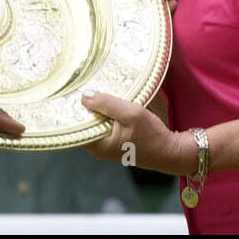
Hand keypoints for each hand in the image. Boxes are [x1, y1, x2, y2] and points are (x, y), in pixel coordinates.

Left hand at [80, 89, 195, 175]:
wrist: (169, 152)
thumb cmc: (152, 135)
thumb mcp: (132, 114)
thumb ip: (108, 104)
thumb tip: (85, 96)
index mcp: (98, 145)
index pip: (74, 127)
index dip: (71, 110)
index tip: (69, 93)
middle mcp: (97, 148)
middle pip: (82, 125)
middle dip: (82, 107)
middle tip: (81, 87)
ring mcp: (104, 147)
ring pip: (92, 124)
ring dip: (94, 110)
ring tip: (93, 90)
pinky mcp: (112, 142)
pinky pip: (101, 126)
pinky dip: (103, 114)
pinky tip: (106, 102)